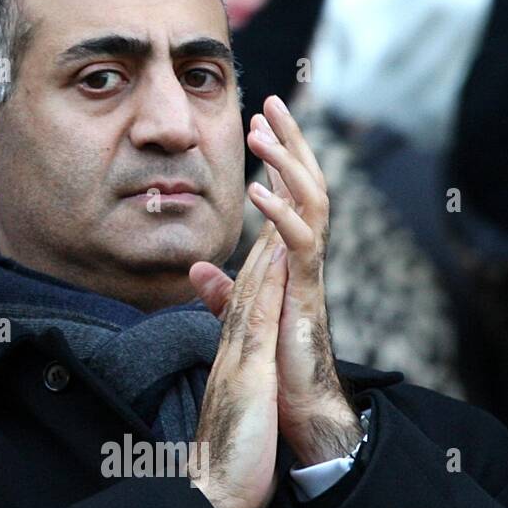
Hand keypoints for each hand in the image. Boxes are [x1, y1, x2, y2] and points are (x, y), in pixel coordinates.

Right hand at [187, 223, 288, 507]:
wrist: (212, 494)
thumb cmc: (227, 466)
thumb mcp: (237, 419)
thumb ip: (241, 397)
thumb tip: (248, 390)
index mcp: (231, 367)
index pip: (243, 312)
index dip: (257, 274)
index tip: (269, 240)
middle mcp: (229, 356)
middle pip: (243, 292)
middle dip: (259, 246)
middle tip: (270, 199)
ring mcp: (235, 362)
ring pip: (249, 294)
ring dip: (263, 249)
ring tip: (275, 205)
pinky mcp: (247, 374)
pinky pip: (257, 319)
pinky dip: (267, 284)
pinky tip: (277, 253)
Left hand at [191, 95, 360, 467]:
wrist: (299, 408)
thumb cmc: (276, 366)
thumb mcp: (240, 321)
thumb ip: (222, 293)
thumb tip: (196, 269)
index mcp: (289, 258)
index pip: (288, 192)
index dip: (277, 154)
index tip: (258, 118)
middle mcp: (305, 257)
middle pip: (307, 182)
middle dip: (290, 140)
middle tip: (269, 99)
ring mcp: (310, 272)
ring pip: (311, 201)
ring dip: (286, 164)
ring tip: (262, 132)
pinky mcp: (307, 293)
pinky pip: (300, 244)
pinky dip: (280, 214)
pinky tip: (256, 193)